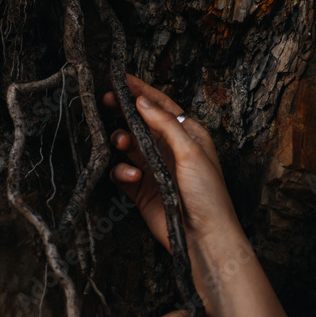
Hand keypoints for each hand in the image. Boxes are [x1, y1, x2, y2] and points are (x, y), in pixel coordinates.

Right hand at [102, 73, 239, 255]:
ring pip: (128, 145)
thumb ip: (165, 124)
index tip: (122, 79)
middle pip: (141, 122)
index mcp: (189, 135)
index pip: (162, 106)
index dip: (142, 91)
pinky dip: (122, 171)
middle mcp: (170, 149)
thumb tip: (142, 102)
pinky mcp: (142, 189)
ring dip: (121, 141)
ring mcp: (155, 169)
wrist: (203, 237)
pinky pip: (122, 172)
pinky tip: (132, 176)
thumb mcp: (191, 151)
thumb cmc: (208, 195)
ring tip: (121, 143)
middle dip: (124, 112)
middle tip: (107, 101)